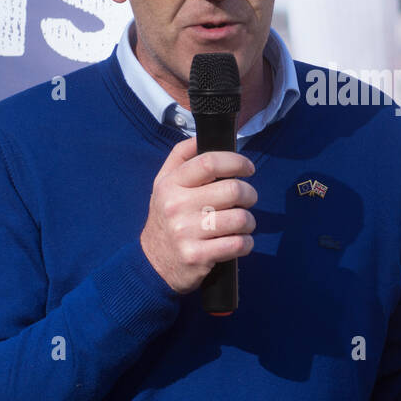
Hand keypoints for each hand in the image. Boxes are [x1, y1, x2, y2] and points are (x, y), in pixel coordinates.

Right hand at [139, 137, 257, 294]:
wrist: (151, 264)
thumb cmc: (166, 218)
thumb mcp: (163, 184)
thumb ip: (180, 157)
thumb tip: (201, 136)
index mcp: (171, 184)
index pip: (209, 162)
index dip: (236, 161)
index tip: (248, 168)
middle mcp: (177, 206)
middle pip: (232, 190)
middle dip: (249, 194)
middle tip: (247, 200)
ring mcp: (186, 232)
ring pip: (240, 218)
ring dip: (249, 222)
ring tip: (242, 224)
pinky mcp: (197, 256)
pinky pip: (237, 245)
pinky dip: (246, 243)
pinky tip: (239, 242)